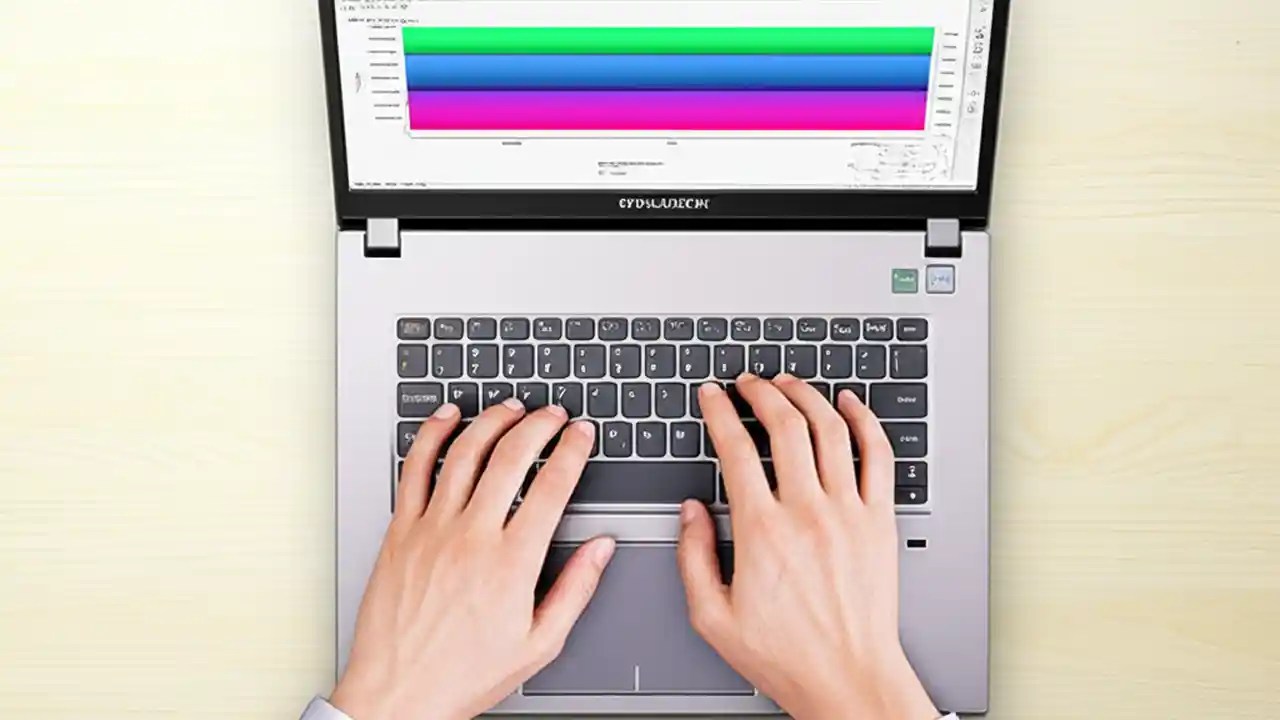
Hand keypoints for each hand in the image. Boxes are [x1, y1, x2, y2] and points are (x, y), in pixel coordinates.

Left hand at [331, 399, 613, 719]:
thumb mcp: (539, 644)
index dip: (573, 450)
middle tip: (555, 414)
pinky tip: (448, 418)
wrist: (398, 694)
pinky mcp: (400, 531)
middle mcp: (472, 537)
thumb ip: (576, 589)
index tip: (582, 434)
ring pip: (465, 452)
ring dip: (492, 421)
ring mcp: (432, 529)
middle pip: (511, 456)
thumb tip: (602, 548)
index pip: (552, 486)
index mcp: (512, 563)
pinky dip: (432, 435)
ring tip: (512, 408)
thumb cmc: (463, 675)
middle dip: (540, 424)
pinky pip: (415, 469)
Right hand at [678, 375, 937, 719]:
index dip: (719, 412)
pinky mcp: (879, 521)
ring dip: (806, 397)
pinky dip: (864, 421)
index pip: (735, 449)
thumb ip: (693, 556)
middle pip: (784, 426)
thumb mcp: (712, 616)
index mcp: (761, 531)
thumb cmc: (784, 654)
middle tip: (748, 382)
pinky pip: (877, 455)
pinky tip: (850, 404)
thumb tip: (690, 511)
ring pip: (830, 430)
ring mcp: (848, 513)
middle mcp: (807, 513)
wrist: (847, 678)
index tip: (712, 396)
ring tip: (788, 384)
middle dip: (761, 392)